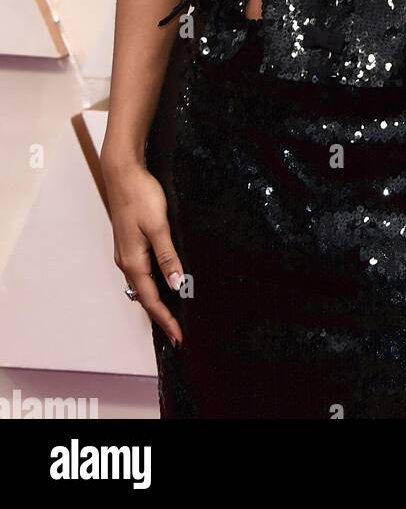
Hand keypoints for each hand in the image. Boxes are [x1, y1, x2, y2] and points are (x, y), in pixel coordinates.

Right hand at [104, 159, 185, 348]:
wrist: (122, 173)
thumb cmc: (140, 196)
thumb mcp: (158, 226)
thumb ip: (168, 256)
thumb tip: (176, 284)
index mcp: (133, 261)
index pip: (151, 299)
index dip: (165, 319)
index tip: (179, 337)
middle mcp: (126, 261)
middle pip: (145, 296)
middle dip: (161, 315)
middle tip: (179, 332)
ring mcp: (126, 253)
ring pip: (143, 284)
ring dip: (157, 300)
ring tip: (174, 313)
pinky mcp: (130, 243)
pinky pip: (142, 272)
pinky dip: (153, 283)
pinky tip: (165, 282)